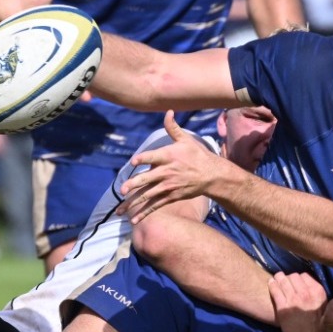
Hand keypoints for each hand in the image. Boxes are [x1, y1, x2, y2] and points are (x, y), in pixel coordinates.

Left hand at [120, 112, 235, 221]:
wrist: (212, 175)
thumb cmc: (197, 155)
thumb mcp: (186, 140)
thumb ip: (173, 128)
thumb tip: (168, 111)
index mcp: (169, 156)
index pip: (153, 157)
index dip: (143, 159)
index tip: (133, 162)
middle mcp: (167, 172)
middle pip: (148, 179)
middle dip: (135, 185)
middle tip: (123, 190)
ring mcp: (169, 186)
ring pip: (148, 196)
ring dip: (134, 203)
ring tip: (120, 210)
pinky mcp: (171, 196)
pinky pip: (155, 205)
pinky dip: (144, 213)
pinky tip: (134, 220)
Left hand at [270, 272, 327, 331]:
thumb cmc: (316, 327)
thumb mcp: (323, 307)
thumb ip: (316, 294)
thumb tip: (308, 285)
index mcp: (318, 293)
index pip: (304, 276)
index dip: (298, 278)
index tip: (294, 282)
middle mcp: (306, 294)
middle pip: (293, 276)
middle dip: (288, 277)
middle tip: (284, 280)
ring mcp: (294, 300)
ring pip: (283, 280)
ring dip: (278, 278)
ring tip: (275, 279)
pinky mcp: (283, 308)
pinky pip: (275, 290)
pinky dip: (272, 285)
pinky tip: (270, 284)